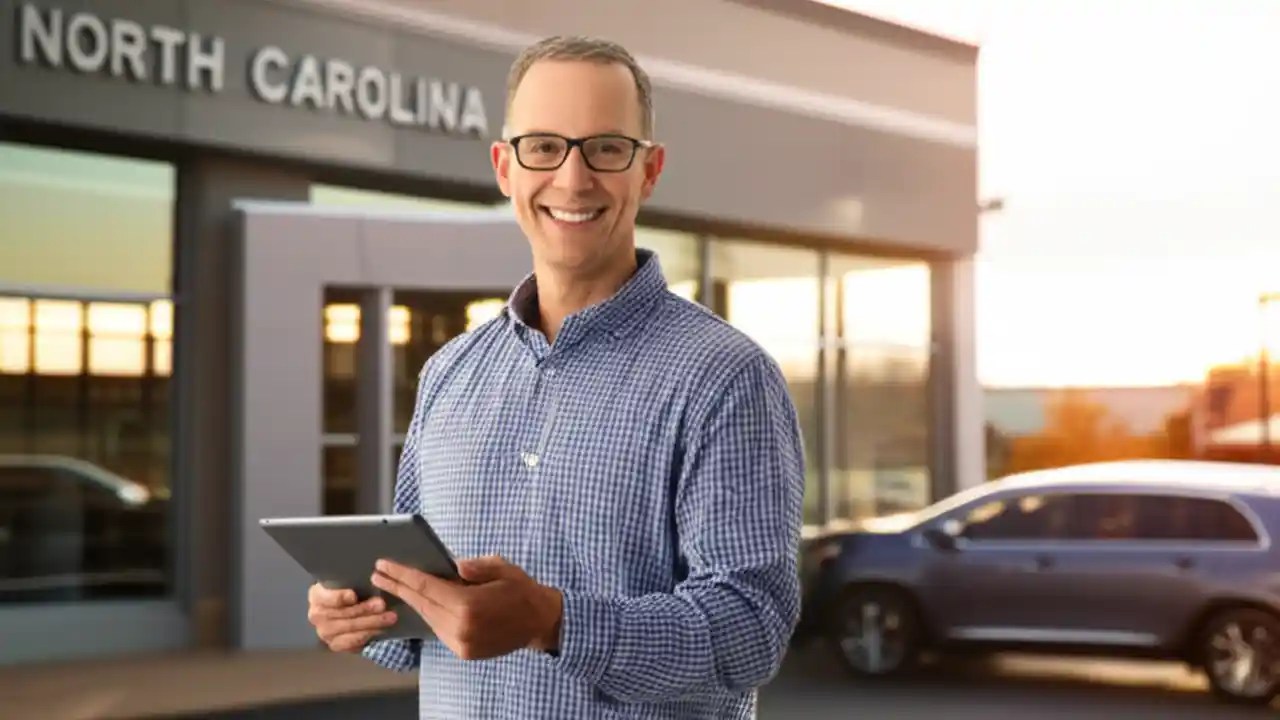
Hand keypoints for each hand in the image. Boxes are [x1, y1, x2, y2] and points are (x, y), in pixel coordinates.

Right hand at [307, 583, 398, 652]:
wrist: (349, 607)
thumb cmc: (351, 589)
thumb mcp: (350, 580)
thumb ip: (354, 579)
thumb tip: (371, 576)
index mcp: (316, 595)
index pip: (326, 597)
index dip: (339, 597)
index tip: (353, 596)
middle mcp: (316, 615)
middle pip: (342, 614)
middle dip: (364, 610)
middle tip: (382, 604)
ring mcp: (325, 633)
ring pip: (348, 629)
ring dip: (371, 623)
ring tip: (389, 617)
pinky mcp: (335, 645)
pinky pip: (351, 643)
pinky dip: (367, 636)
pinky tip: (381, 630)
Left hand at [371, 555, 562, 660]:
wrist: (540, 621)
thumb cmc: (520, 589)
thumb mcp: (501, 567)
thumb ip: (474, 566)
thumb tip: (451, 566)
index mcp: (469, 605)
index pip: (426, 587)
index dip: (402, 575)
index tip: (383, 565)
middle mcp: (461, 627)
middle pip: (421, 603)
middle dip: (398, 587)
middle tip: (377, 574)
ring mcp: (461, 642)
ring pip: (427, 618)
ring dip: (411, 601)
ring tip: (393, 586)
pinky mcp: (464, 651)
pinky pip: (438, 628)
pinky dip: (428, 613)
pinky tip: (419, 602)